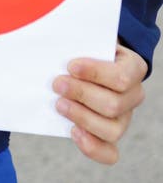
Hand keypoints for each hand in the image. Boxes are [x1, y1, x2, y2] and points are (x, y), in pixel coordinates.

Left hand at [53, 43, 147, 163]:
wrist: (90, 60)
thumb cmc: (87, 47)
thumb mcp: (88, 37)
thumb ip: (79, 39)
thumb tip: (55, 47)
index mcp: (133, 67)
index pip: (121, 77)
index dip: (96, 73)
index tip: (70, 65)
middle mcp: (134, 95)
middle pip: (113, 105)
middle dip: (81, 94)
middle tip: (57, 84)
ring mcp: (125, 117)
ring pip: (111, 129)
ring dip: (82, 117)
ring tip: (59, 104)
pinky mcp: (111, 134)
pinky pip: (110, 152)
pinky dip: (92, 147)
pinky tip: (73, 131)